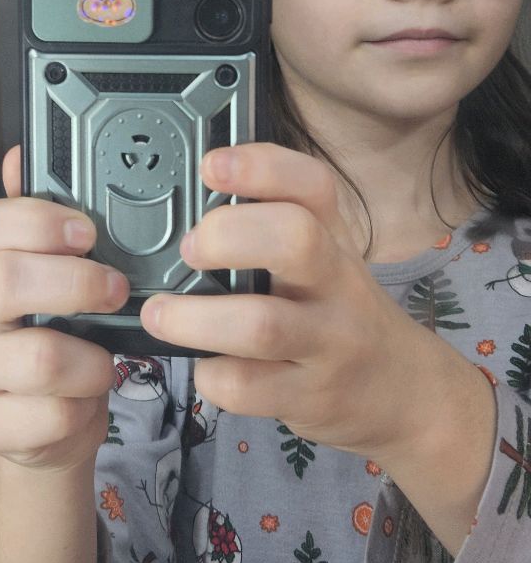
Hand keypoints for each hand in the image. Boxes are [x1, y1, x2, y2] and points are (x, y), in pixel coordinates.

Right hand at [0, 146, 129, 470]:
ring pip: (36, 359)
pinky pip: (47, 416)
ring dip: (91, 358)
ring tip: (107, 358)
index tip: (88, 232)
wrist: (39, 418)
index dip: (40, 222)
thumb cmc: (52, 327)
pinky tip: (85, 398)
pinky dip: (82, 407)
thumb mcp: (49, 270)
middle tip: (117, 289)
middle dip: (75, 283)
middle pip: (5, 281)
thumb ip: (41, 217)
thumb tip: (21, 152)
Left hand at [140, 142, 467, 465]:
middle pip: (294, 240)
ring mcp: (327, 342)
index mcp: (333, 235)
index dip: (261, 168)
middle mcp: (336, 281)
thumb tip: (186, 204)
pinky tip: (206, 364)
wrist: (403, 391)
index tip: (212, 166)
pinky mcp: (308, 396)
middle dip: (227, 235)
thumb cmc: (338, 307)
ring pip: (262, 325)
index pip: (312, 185)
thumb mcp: (322, 254)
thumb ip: (269, 225)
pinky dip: (211, 374)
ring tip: (159, 314)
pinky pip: (248, 386)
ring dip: (195, 319)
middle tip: (189, 248)